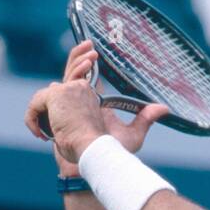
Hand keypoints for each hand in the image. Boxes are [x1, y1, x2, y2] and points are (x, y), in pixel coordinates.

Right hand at [25, 46, 169, 163]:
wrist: (93, 165)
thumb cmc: (110, 154)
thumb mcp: (132, 135)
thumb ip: (144, 120)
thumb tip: (164, 108)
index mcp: (94, 102)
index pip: (89, 76)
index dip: (89, 61)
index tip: (97, 49)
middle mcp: (78, 100)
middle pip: (74, 71)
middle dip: (79, 55)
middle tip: (90, 44)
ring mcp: (64, 105)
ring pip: (63, 78)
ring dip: (73, 65)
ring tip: (88, 58)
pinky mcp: (52, 112)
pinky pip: (46, 96)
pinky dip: (54, 87)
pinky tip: (68, 84)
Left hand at [25, 76, 106, 163]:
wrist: (91, 146)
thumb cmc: (87, 145)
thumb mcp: (80, 126)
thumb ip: (67, 115)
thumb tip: (51, 118)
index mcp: (87, 93)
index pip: (63, 95)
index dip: (55, 112)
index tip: (55, 130)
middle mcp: (78, 86)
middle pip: (51, 94)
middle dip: (45, 114)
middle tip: (49, 134)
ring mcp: (67, 88)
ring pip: (40, 99)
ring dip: (37, 119)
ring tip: (43, 136)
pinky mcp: (55, 94)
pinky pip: (34, 105)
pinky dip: (32, 121)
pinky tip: (39, 135)